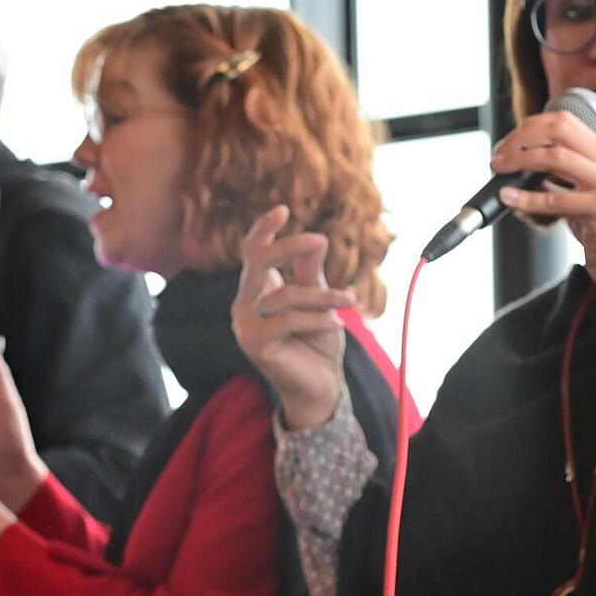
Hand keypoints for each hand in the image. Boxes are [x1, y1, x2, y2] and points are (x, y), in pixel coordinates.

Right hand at [232, 206, 355, 430]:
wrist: (320, 385)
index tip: (282, 209)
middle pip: (258, 263)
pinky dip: (317, 319)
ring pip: (284, 295)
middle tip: (318, 240)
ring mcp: (245, 324)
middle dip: (289, 247)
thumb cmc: (318, 342)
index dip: (263, 230)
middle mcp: (245, 303)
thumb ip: (311, 273)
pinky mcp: (254, 344)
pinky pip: (288, 320)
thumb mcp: (319, 301)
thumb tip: (317, 240)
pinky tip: (337, 324)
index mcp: (258, 289)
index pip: (253, 253)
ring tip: (350, 301)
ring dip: (322, 296)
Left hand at [491, 110, 595, 302]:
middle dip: (521, 137)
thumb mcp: (587, 198)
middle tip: (499, 154)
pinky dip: (525, 197)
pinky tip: (508, 197)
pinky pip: (554, 198)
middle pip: (558, 130)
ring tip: (499, 170)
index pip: (564, 121)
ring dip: (518, 160)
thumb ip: (563, 181)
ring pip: (554, 157)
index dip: (530, 126)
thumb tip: (525, 171)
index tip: (508, 142)